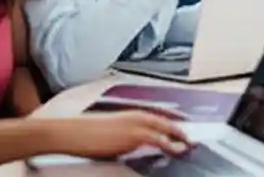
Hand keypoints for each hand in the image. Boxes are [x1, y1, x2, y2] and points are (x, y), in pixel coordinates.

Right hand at [58, 111, 192, 159]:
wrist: (71, 132)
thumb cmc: (83, 134)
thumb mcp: (108, 132)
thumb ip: (124, 136)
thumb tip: (133, 144)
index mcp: (130, 114)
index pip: (158, 116)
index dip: (173, 122)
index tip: (183, 128)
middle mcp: (135, 116)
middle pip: (166, 121)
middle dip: (180, 129)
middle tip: (192, 138)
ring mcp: (135, 124)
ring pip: (165, 128)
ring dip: (179, 136)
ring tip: (189, 145)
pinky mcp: (132, 135)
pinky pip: (157, 139)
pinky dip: (169, 144)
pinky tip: (176, 149)